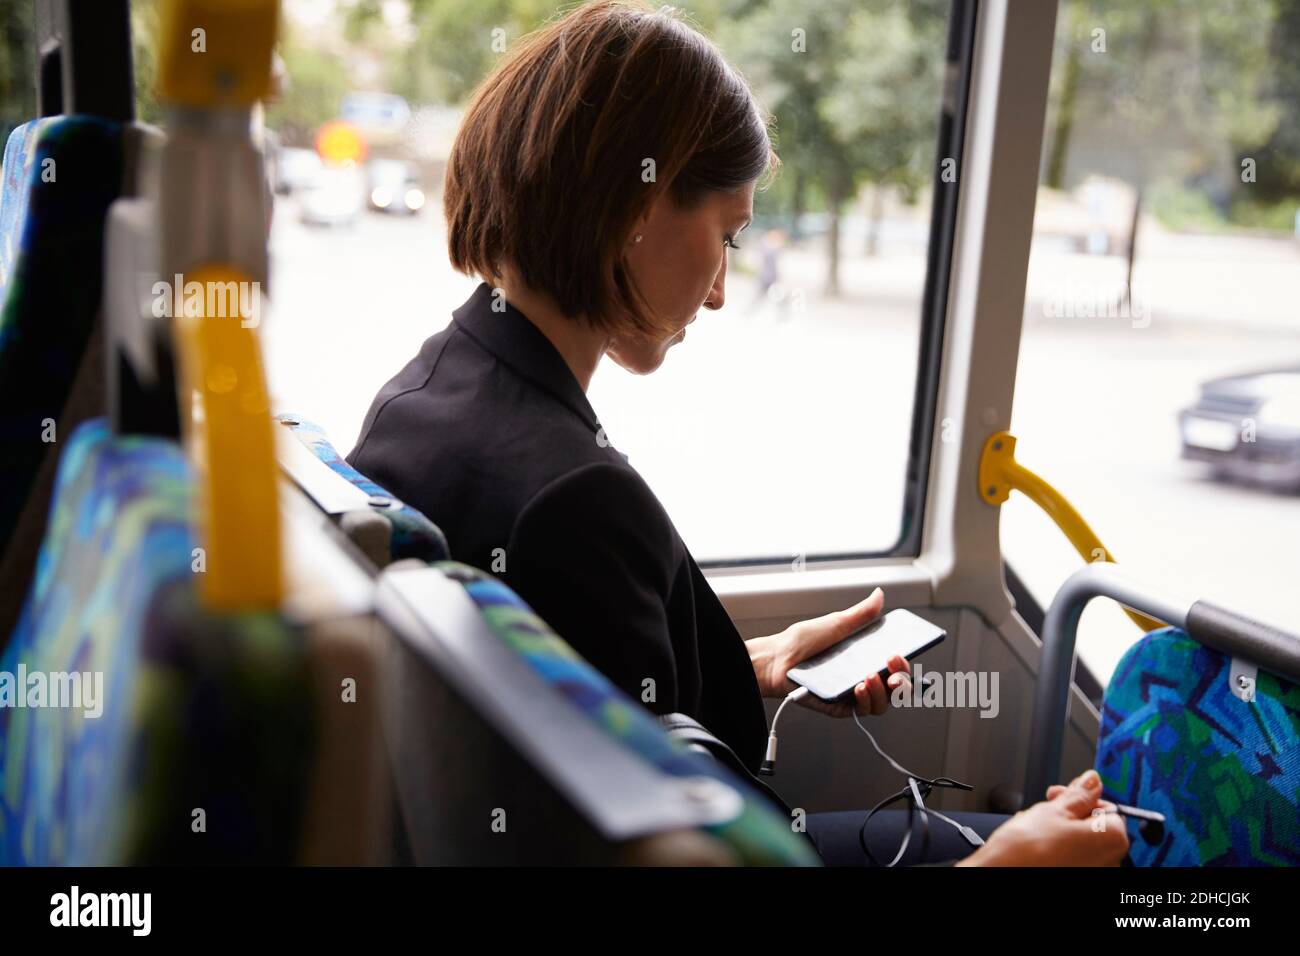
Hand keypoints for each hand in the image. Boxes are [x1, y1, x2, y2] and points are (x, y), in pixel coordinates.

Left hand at [747, 588, 911, 717]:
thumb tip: (879, 595)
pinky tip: (858, 688)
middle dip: (902, 682)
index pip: (895, 666)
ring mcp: (853, 695)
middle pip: (896, 688)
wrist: (776, 659)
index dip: (904, 664)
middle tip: (893, 670)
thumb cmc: (802, 642)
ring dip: (883, 692)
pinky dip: (865, 701)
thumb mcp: (836, 624)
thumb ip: (861, 614)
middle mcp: (864, 678)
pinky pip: (861, 711)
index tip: (900, 653)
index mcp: (866, 658)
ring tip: (869, 676)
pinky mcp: (840, 708)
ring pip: (882, 704)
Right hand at [956, 769, 1129, 866]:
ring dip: (1060, 831)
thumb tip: (1092, 780)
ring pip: (1080, 842)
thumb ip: (1078, 793)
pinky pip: (1071, 858)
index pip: (1107, 808)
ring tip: (1036, 827)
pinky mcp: (1075, 879)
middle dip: (1069, 813)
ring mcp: (1092, 873)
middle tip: (1047, 806)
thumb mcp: (1053, 809)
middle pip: (1094, 826)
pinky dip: (1056, 849)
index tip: (1061, 794)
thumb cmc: (1028, 851)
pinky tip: (1036, 844)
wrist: (1002, 874)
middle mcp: (1109, 861)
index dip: (1081, 797)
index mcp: (1113, 840)